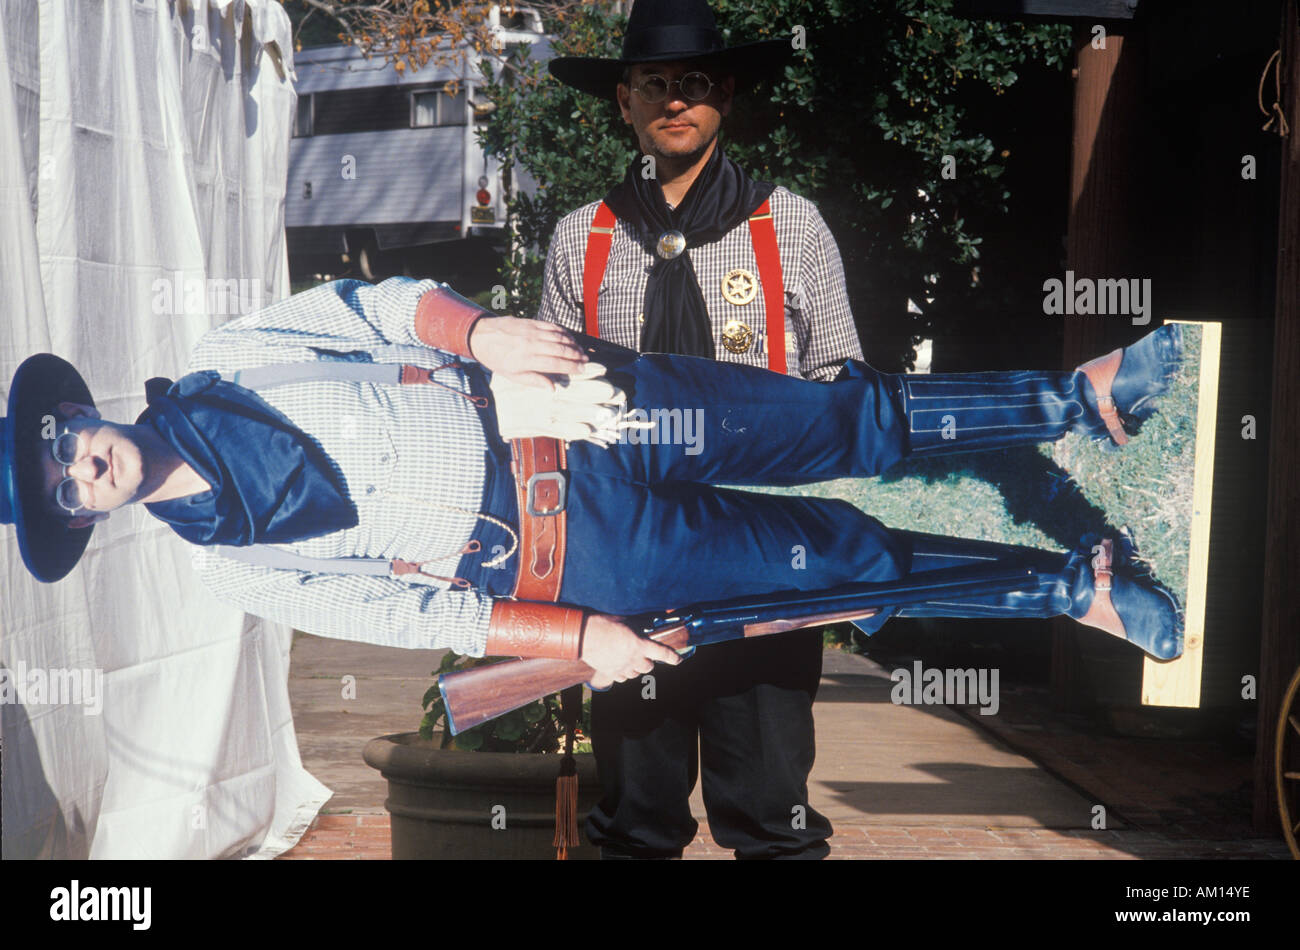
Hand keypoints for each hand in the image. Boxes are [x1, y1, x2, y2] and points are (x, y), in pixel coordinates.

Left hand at [468, 317, 587, 389]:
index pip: (555, 364)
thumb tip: (553, 388)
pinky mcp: (531, 322)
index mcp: (526, 360)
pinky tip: (570, 338)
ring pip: (558, 337)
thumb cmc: (496, 359)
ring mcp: (531, 332)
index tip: (582, 370)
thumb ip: (534, 381)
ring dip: (573, 344)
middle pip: (560, 350)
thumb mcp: (512, 376)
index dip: (571, 367)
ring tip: (581, 351)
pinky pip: (551, 326)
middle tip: (586, 361)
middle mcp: (530, 345)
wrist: (481, 336)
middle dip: (576, 355)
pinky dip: (563, 332)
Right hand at [580, 614, 682, 690]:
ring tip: (628, 659)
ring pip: (636, 674)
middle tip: (642, 654)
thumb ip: (637, 626)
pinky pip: (622, 678)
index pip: (663, 653)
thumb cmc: (604, 623)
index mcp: (640, 645)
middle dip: (647, 661)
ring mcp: (623, 668)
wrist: (583, 635)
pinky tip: (618, 665)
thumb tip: (645, 625)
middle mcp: (634, 659)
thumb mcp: (625, 621)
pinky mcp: (611, 674)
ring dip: (635, 668)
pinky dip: (623, 673)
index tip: (678, 660)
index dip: (673, 657)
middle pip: (649, 667)